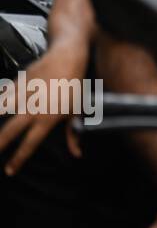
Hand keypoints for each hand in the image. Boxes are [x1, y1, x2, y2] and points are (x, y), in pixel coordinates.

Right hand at [0, 35, 89, 174]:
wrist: (66, 57)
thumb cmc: (74, 85)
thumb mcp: (77, 110)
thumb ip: (73, 134)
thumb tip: (77, 154)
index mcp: (48, 118)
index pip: (30, 144)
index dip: (18, 159)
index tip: (9, 170)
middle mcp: (32, 110)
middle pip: (9, 132)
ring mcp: (22, 96)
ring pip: (0, 113)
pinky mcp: (16, 84)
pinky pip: (1, 97)